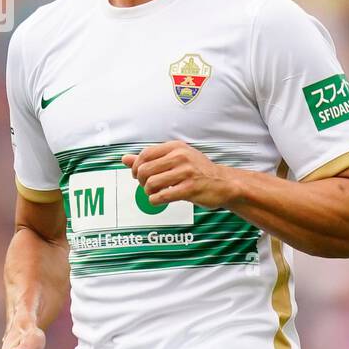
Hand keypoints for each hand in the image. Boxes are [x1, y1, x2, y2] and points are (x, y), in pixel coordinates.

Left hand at [121, 140, 238, 209]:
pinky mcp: (190, 188)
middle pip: (145, 169)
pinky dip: (155, 201)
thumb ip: (150, 159)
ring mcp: (186, 172)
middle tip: (147, 187)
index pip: (145, 154)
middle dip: (141, 181)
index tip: (138, 176)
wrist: (224, 183)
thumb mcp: (176, 159)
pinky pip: (162, 196)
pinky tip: (159, 200)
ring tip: (155, 193)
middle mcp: (181, 156)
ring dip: (148, 192)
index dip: (136, 167)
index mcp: (176, 147)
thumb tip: (124, 159)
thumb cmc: (197, 171)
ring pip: (151, 183)